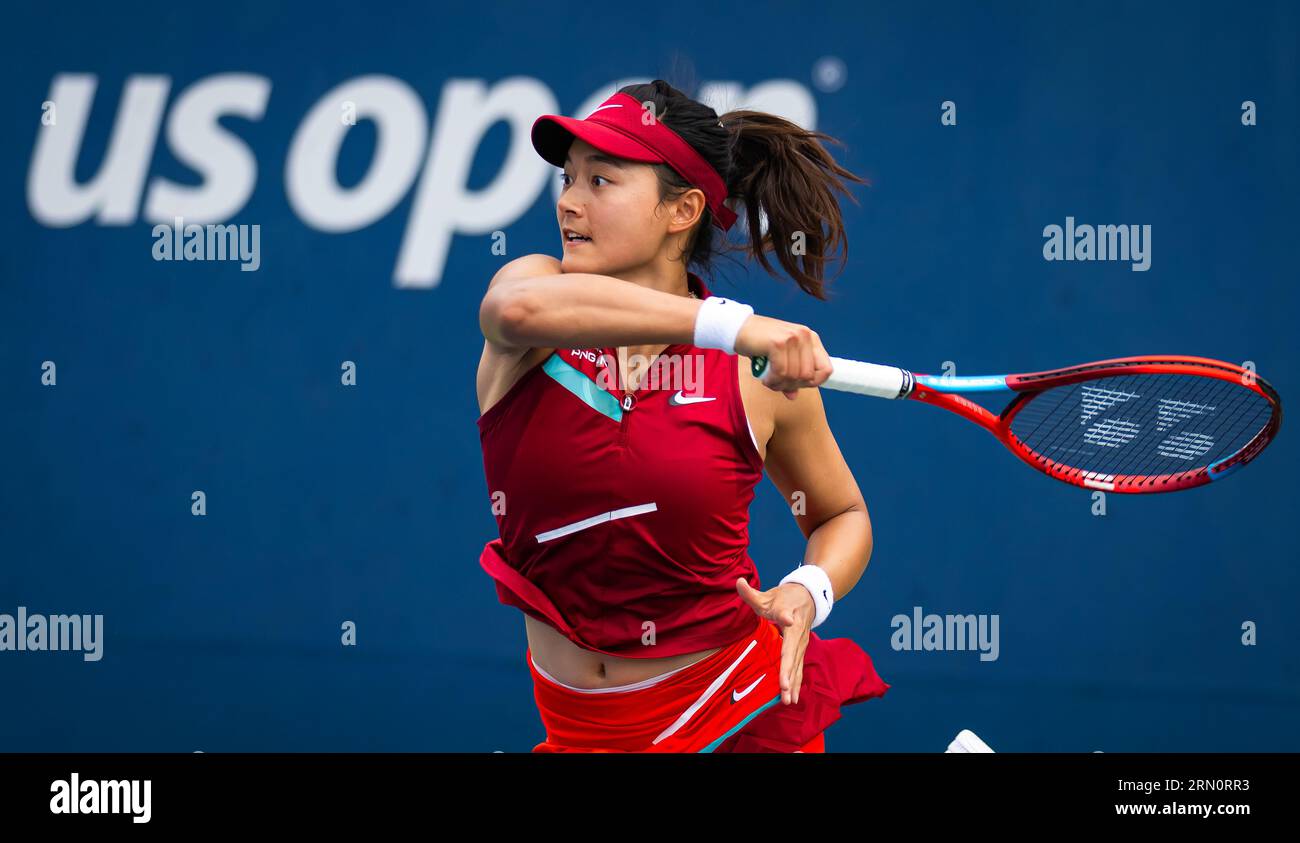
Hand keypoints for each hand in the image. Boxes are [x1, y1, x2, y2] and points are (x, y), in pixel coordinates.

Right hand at [733, 315, 831, 399]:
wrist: (738, 328)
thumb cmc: (760, 343)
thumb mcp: (780, 359)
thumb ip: (790, 376)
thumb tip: (794, 396)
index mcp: (811, 339)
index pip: (826, 369)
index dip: (812, 383)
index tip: (795, 384)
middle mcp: (805, 336)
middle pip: (809, 376)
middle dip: (792, 385)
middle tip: (777, 383)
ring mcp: (793, 338)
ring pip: (794, 376)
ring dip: (779, 384)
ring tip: (769, 381)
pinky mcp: (779, 343)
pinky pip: (781, 372)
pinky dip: (772, 380)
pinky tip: (764, 378)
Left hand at [736, 577, 815, 704]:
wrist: (809, 597)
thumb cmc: (785, 597)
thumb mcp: (768, 594)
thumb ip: (752, 592)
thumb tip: (738, 582)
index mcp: (790, 617)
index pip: (786, 619)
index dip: (786, 619)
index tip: (787, 620)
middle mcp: (798, 634)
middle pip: (793, 654)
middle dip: (789, 672)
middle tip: (784, 688)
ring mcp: (801, 644)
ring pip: (798, 665)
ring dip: (794, 683)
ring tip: (789, 700)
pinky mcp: (801, 651)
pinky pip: (800, 669)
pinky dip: (798, 684)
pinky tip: (794, 698)